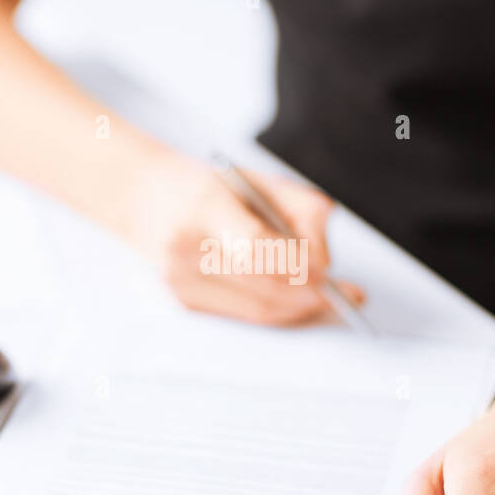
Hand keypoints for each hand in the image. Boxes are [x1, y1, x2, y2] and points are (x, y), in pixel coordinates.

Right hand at [144, 157, 364, 325]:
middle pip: (263, 287)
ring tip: (335, 305)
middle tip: (351, 298)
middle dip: (313, 297)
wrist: (143, 197)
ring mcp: (181, 280)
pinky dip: (279, 313)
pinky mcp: (184, 301)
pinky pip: (245, 316)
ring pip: (258, 310)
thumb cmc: (212, 186)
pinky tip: (303, 306)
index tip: (334, 275)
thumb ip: (300, 209)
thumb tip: (326, 263)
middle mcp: (186, 247)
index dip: (301, 267)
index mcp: (204, 204)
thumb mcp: (257, 179)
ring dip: (302, 311)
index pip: (257, 247)